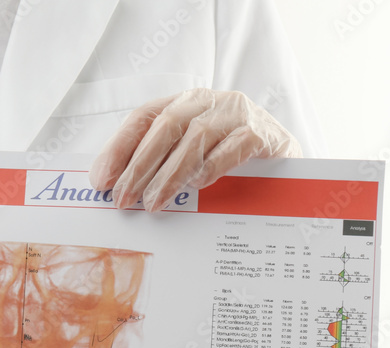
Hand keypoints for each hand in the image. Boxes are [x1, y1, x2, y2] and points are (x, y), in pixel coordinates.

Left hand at [89, 88, 301, 211]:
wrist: (287, 163)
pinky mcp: (262, 134)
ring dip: (169, 174)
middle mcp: (209, 102)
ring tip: (153, 203)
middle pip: (165, 126)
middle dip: (138, 166)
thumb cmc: (229, 160)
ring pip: (194, 138)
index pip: (144, 116)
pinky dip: (211, 166)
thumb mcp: (190, 154)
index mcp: (186, 103)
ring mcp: (237, 114)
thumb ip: (158, 161)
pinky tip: (197, 186)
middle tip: (123, 200)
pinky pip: (232, 148)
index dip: (119, 147)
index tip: (101, 180)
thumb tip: (114, 185)